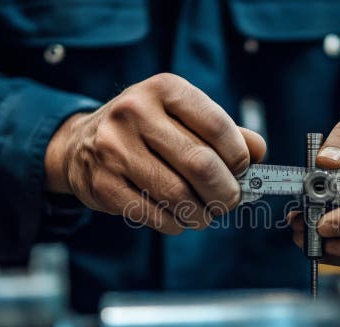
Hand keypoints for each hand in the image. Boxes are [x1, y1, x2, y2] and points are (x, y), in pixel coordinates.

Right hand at [44, 73, 266, 234]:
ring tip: (206, 214)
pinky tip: (179, 218)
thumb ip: (225, 132)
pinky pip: (154, 215)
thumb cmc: (147, 131)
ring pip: (178, 195)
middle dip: (225, 192)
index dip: (239, 157)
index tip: (242, 172)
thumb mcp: (182, 117)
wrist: (80, 145)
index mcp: (164, 89)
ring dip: (203, 214)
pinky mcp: (103, 183)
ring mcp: (114, 148)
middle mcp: (135, 112)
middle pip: (200, 164)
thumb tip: (260, 152)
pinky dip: (176, 224)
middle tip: (229, 201)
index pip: (217, 126)